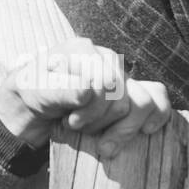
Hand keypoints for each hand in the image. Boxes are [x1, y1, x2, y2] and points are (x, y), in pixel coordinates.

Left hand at [0, 38, 171, 158]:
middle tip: (74, 127)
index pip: (105, 82)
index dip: (91, 109)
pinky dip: (156, 116)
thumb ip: (60, 90)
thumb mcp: (36, 93)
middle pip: (122, 96)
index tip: (70, 121)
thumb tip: (89, 90)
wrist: (31, 109)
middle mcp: (104, 57)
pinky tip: (145, 131)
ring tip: (98, 139)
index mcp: (81, 49)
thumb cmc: (32, 96)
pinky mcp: (130, 93)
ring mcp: (120, 75)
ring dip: (121, 128)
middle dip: (99, 120)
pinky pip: (157, 98)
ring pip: (143, 102)